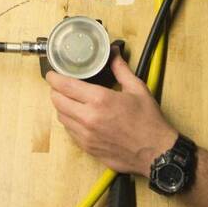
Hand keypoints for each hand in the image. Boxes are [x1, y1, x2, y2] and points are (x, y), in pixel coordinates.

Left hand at [46, 53, 178, 175]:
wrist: (155, 152)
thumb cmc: (148, 122)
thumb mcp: (137, 89)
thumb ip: (121, 69)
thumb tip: (114, 54)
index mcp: (100, 100)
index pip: (65, 86)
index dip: (54, 78)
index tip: (53, 74)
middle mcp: (88, 118)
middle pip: (57, 101)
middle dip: (56, 91)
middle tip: (61, 85)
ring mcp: (86, 135)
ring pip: (61, 117)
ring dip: (62, 106)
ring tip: (70, 100)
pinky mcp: (87, 147)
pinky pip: (69, 131)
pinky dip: (70, 121)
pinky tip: (79, 116)